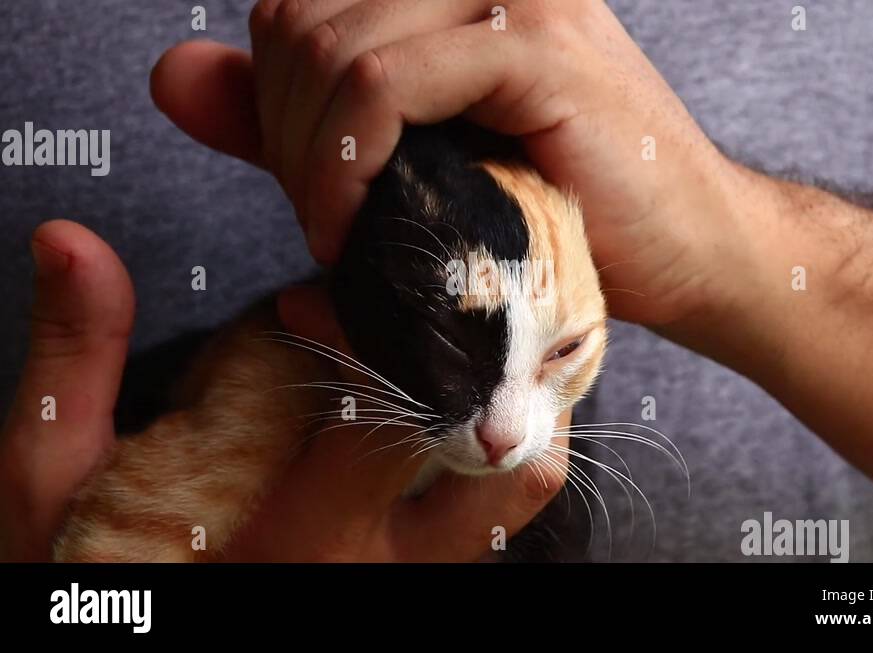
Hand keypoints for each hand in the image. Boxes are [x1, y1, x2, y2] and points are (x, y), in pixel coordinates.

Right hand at [0, 222, 565, 561]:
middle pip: (505, 460)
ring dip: (509, 406)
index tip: (309, 303)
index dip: (369, 336)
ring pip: (523, 487)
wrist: (147, 639)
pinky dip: (495, 444)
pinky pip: (500, 509)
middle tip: (416, 312)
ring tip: (446, 349)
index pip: (395, 419)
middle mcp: (385, 567)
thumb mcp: (59, 484)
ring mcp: (418, 578)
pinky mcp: (428, 578)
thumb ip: (80, 367)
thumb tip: (71, 242)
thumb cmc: (104, 575)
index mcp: (300, 539)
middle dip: (475, 363)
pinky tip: (447, 402)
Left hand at [151, 0, 744, 326]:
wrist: (686, 254)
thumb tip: (176, 75)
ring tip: (342, 234)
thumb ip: (295, 114)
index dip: (272, 100)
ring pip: (329, 48)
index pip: (295, 4)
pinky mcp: (536, 43)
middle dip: (282, 138)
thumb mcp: (408, 166)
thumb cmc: (559, 215)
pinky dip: (343, 164)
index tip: (312, 187)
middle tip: (328, 220)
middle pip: (296, 18)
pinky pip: (382, 84)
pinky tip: (351, 225)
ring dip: (308, 161)